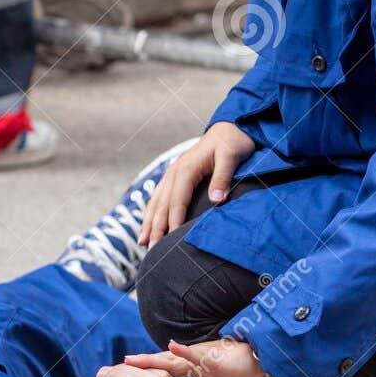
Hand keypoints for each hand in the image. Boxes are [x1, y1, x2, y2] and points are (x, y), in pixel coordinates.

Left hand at [123, 339, 264, 376]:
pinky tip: (171, 348)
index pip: (155, 374)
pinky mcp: (215, 357)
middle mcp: (189, 360)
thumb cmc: (238, 375)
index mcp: (186, 368)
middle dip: (133, 369)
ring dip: (150, 361)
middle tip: (106, 373)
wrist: (261, 362)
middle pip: (156, 366)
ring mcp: (200, 357)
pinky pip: (198, 354)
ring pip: (172, 360)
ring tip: (128, 362)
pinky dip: (185, 352)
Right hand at [138, 122, 256, 247]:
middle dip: (155, 229)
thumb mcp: (231, 157)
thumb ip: (222, 179)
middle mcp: (174, 172)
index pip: (176, 202)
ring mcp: (172, 173)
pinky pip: (159, 197)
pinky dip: (152, 212)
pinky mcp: (175, 175)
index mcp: (186, 169)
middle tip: (152, 250)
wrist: (231, 126)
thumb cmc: (233, 141)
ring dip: (148, 223)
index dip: (172, 222)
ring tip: (142, 242)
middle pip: (161, 205)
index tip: (169, 241)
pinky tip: (148, 224)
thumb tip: (216, 200)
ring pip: (155, 202)